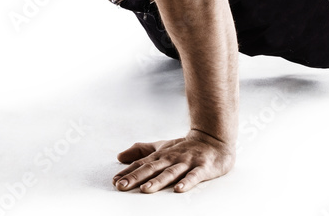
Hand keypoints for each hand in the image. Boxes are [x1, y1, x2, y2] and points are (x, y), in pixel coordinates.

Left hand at [113, 129, 235, 192]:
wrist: (213, 139)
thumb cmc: (185, 147)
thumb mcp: (162, 147)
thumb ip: (141, 152)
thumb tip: (120, 156)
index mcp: (161, 156)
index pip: (142, 164)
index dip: (128, 172)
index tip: (115, 181)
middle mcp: (172, 158)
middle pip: (152, 169)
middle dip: (136, 177)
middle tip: (121, 186)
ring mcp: (187, 162)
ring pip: (171, 173)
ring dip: (158, 181)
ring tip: (145, 189)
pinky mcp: (203, 167)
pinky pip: (195, 176)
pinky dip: (187, 182)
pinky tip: (179, 190)